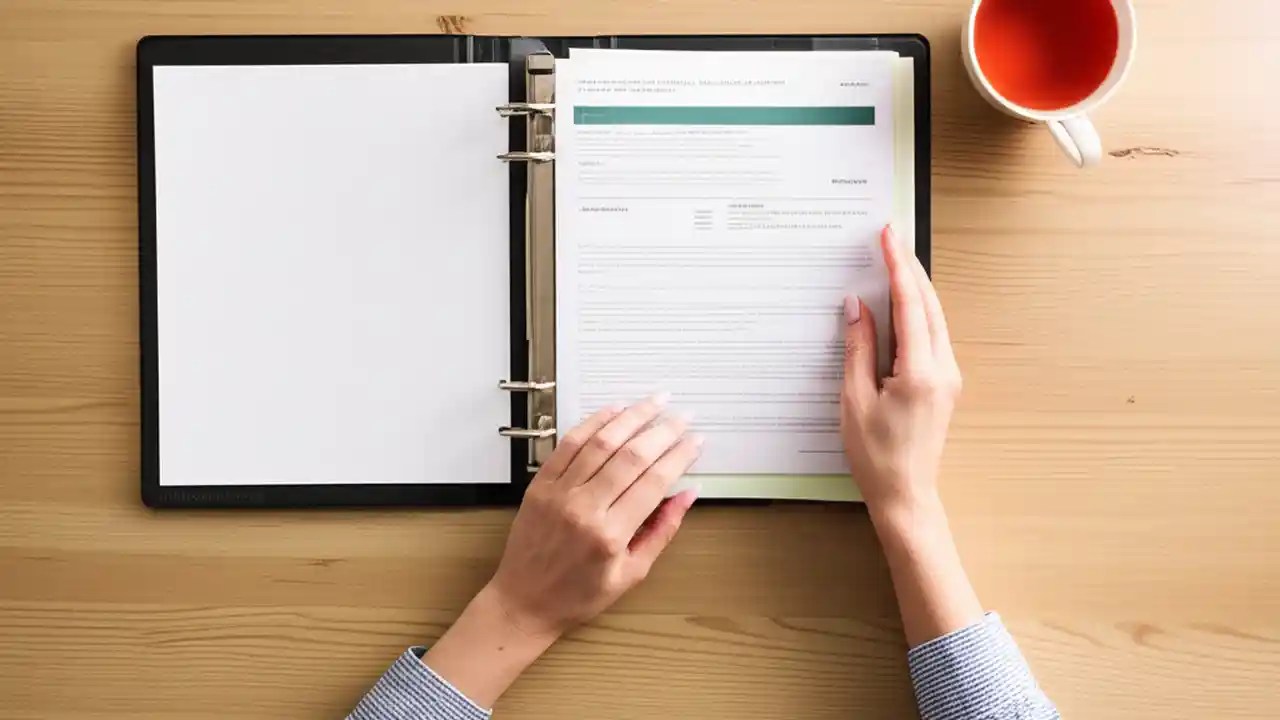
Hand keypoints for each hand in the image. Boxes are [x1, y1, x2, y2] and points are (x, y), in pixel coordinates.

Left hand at [422, 397, 700, 706]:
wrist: (523, 602)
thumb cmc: (579, 595)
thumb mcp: (631, 574)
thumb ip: (662, 531)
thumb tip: (688, 494)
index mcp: (611, 535)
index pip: (654, 481)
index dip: (680, 456)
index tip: (696, 440)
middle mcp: (585, 508)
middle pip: (632, 455)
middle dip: (663, 430)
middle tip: (684, 414)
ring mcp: (559, 493)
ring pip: (601, 442)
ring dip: (632, 417)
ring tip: (656, 401)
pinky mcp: (540, 484)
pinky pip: (569, 444)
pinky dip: (593, 422)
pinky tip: (614, 410)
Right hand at [840, 225, 961, 516]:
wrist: (906, 495)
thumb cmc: (876, 455)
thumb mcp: (854, 400)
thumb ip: (857, 348)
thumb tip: (857, 306)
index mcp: (920, 372)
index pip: (910, 305)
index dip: (897, 266)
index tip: (888, 236)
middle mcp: (943, 369)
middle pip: (929, 304)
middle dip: (909, 268)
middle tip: (890, 238)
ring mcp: (949, 376)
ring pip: (934, 318)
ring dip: (915, 288)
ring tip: (893, 261)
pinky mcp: (945, 383)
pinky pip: (933, 335)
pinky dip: (917, 312)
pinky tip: (901, 303)